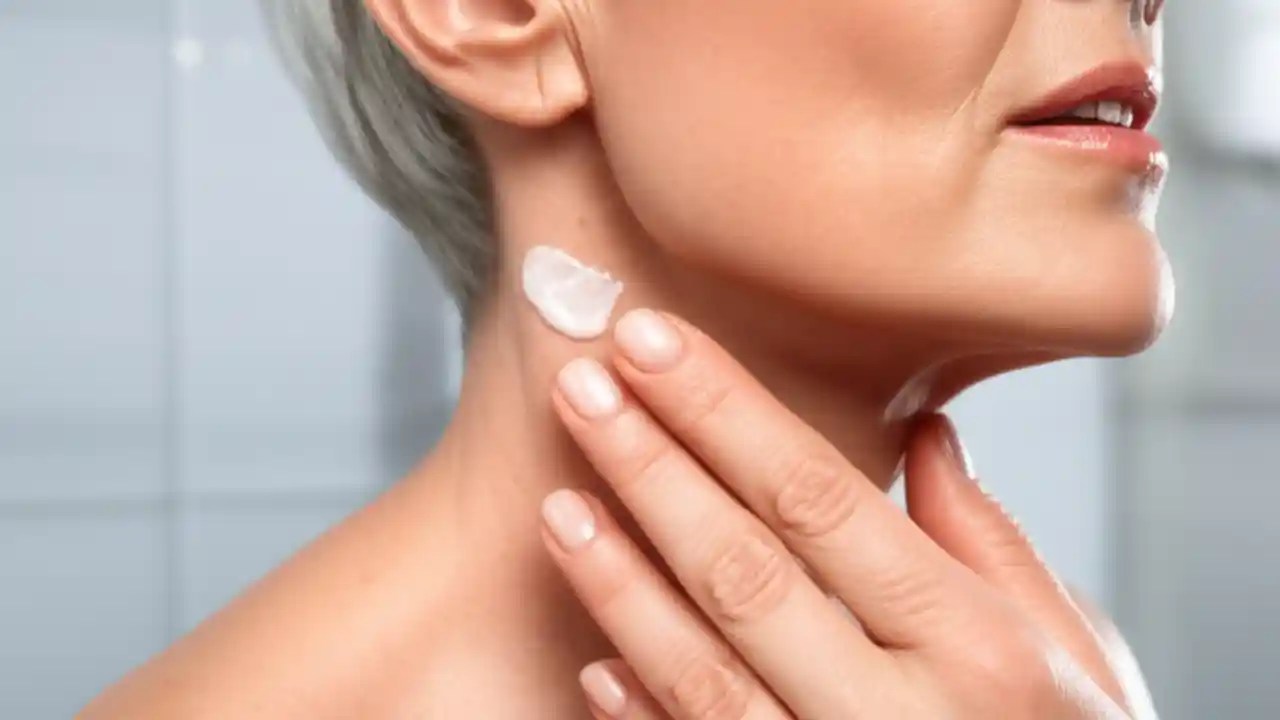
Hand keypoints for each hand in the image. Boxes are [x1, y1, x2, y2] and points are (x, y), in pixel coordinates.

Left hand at [539, 309, 1144, 718]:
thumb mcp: (1073, 651)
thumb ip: (992, 544)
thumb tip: (926, 434)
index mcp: (976, 642)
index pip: (818, 497)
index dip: (723, 412)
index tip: (650, 344)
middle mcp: (903, 711)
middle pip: (744, 569)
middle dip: (651, 469)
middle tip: (580, 387)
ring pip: (704, 675)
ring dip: (620, 586)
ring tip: (560, 506)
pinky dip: (643, 717)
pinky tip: (594, 661)